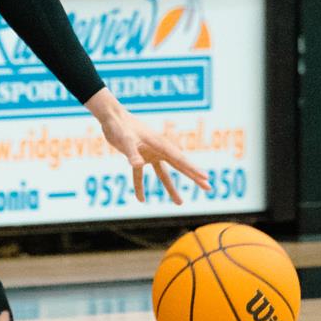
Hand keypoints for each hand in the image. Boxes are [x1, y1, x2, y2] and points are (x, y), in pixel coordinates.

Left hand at [86, 91, 210, 203]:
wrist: (111, 117)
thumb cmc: (120, 126)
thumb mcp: (125, 140)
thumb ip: (131, 153)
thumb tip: (138, 165)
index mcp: (160, 144)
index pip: (180, 159)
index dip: (192, 170)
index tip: (205, 178)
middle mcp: (158, 149)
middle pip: (180, 166)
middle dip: (194, 177)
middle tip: (208, 187)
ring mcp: (149, 153)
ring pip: (163, 174)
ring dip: (170, 188)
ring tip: (180, 203)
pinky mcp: (139, 156)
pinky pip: (140, 175)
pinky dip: (140, 186)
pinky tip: (141, 199)